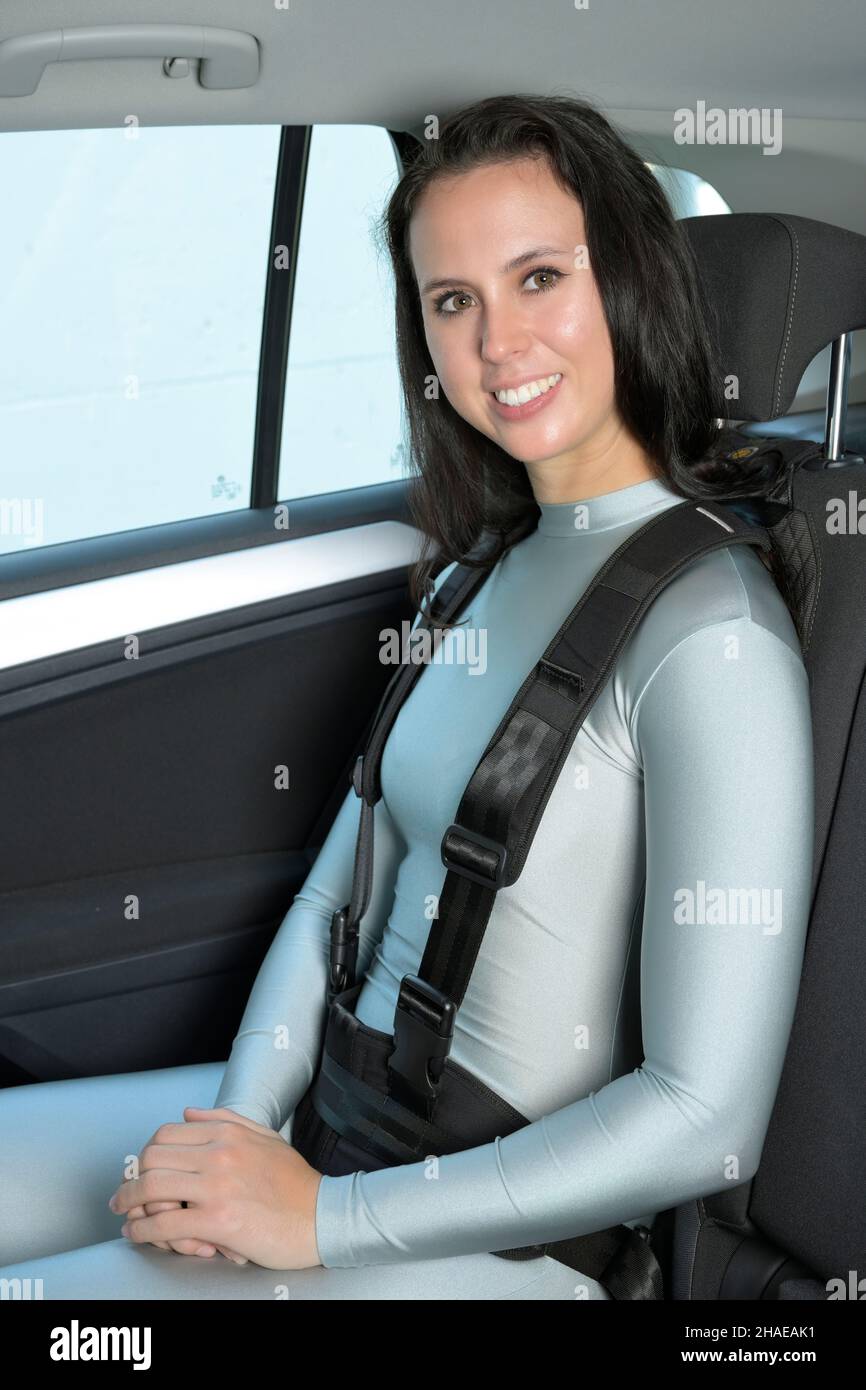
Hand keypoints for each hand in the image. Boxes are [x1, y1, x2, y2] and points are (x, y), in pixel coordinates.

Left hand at [109, 1106, 322, 1269]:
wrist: (322, 1217)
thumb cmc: (296, 1184)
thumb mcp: (265, 1137)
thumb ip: (225, 1121)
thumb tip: (188, 1113)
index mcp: (228, 1134)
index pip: (167, 1134)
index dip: (146, 1152)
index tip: (140, 1168)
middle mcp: (220, 1154)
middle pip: (153, 1157)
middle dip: (131, 1176)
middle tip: (125, 1192)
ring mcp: (217, 1187)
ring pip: (151, 1187)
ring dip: (128, 1202)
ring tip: (124, 1213)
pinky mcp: (218, 1221)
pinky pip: (164, 1223)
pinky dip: (142, 1229)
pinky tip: (137, 1232)